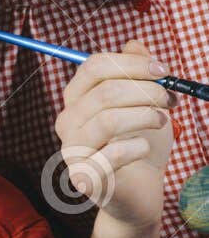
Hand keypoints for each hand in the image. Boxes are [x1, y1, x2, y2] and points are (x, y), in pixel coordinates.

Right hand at [54, 39, 172, 232]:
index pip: (94, 67)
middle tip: (170, 99)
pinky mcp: (85, 177)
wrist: (139, 192)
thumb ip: (136, 73)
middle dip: (146, 91)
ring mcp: (72, 150)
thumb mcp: (143, 104)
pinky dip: (137, 146)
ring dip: (145, 116)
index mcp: (76, 98)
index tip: (164, 70)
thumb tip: (135, 44)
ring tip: (163, 120)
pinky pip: (112, 154)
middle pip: (105, 92)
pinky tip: (144, 148)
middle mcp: (67, 121)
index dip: (132, 64)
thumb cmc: (139, 145)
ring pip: (108, 120)